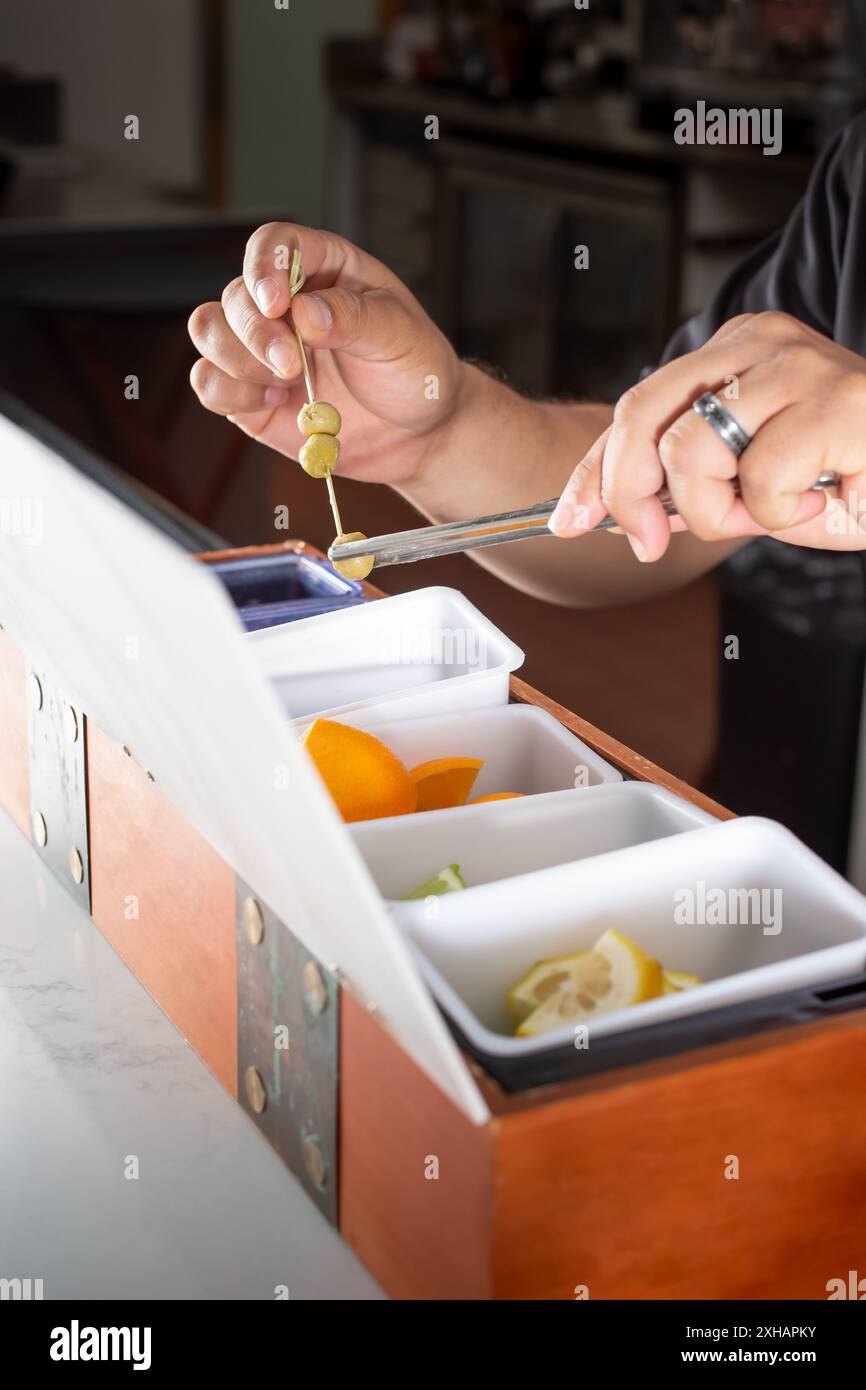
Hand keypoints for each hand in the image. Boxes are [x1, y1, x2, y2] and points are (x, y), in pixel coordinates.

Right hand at [188, 223, 461, 486]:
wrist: (417, 435)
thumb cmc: (414, 373)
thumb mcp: (401, 337)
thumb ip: (354, 318)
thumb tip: (304, 312)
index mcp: (324, 269)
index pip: (275, 243)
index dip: (264, 266)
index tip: (277, 304)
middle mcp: (285, 304)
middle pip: (236, 295)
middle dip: (255, 331)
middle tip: (292, 365)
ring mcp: (262, 348)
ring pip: (209, 331)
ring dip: (236, 360)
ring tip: (284, 385)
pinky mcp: (249, 393)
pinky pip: (209, 382)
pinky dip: (228, 393)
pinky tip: (272, 402)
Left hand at [549, 312, 865, 558]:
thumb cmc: (848, 471)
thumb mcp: (752, 479)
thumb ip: (691, 483)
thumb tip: (626, 514)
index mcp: (737, 350)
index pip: (638, 404)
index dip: (594, 468)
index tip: (570, 519)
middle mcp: (761, 343)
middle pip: (644, 415)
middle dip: (629, 494)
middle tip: (652, 541)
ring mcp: (800, 365)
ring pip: (692, 450)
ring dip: (717, 511)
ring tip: (772, 508)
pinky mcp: (837, 402)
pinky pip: (760, 480)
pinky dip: (777, 514)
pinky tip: (821, 496)